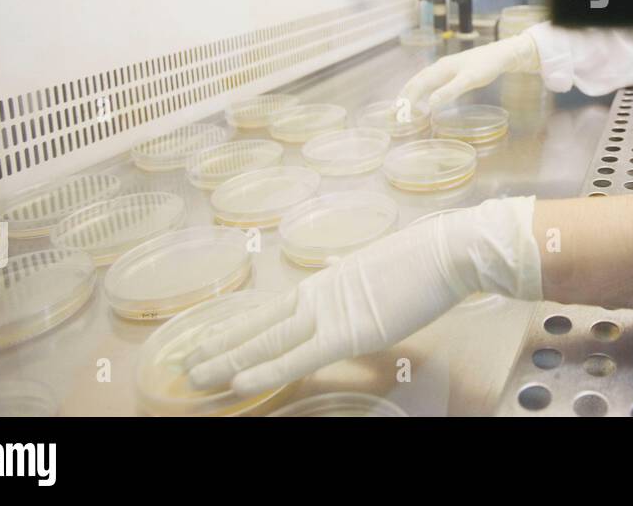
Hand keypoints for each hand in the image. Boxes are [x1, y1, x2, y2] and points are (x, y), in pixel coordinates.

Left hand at [183, 197, 542, 395]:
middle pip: (259, 323)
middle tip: (183, 361)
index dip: (240, 324)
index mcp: (328, 282)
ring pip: (267, 340)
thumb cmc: (428, 260)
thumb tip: (355, 293)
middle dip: (220, 344)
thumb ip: (361, 288)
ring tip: (193, 375)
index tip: (211, 335)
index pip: (274, 308)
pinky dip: (264, 370)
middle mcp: (320, 294)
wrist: (450, 250)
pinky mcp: (348, 332)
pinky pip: (297, 357)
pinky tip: (237, 382)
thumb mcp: (384, 273)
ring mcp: (331, 312)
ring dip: (227, 358)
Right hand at [398, 31, 540, 108]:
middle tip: (392, 112)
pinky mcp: (451, 70)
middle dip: (403, 96)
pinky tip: (424, 96)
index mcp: (440, 69)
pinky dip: (422, 89)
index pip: (417, 85)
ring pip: (422, 80)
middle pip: (416, 81)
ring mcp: (445, 68)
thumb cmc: (486, 66)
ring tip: (402, 104)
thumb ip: (450, 91)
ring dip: (411, 92)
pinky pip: (430, 80)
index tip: (396, 113)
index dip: (406, 99)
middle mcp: (439, 67)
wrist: (501, 54)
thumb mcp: (470, 80)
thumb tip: (429, 103)